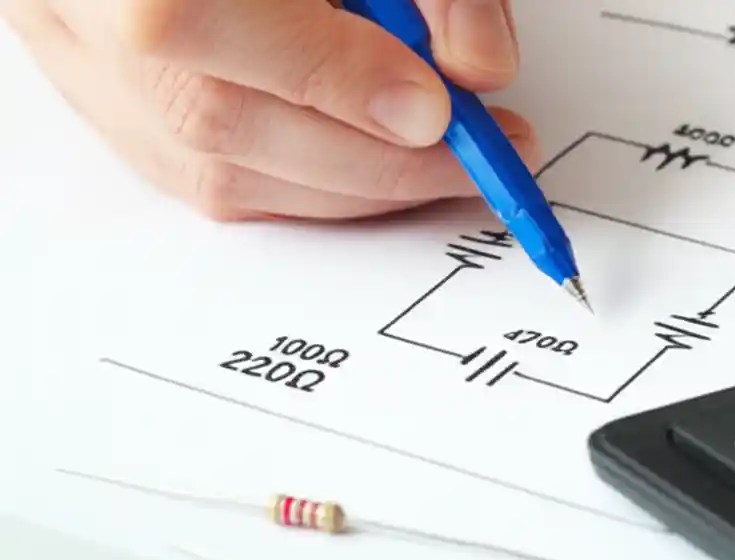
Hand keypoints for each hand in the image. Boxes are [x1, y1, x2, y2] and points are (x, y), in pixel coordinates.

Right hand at [1, 0, 535, 219]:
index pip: (188, 20)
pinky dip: (309, 183)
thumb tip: (480, 67)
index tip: (436, 109)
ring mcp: (72, 56)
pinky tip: (373, 159)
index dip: (327, 76)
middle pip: (213, 118)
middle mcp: (72, 0)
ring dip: (349, 183)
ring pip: (211, 171)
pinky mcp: (103, 104)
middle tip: (474, 156)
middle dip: (370, 159)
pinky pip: (208, 178)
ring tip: (439, 160)